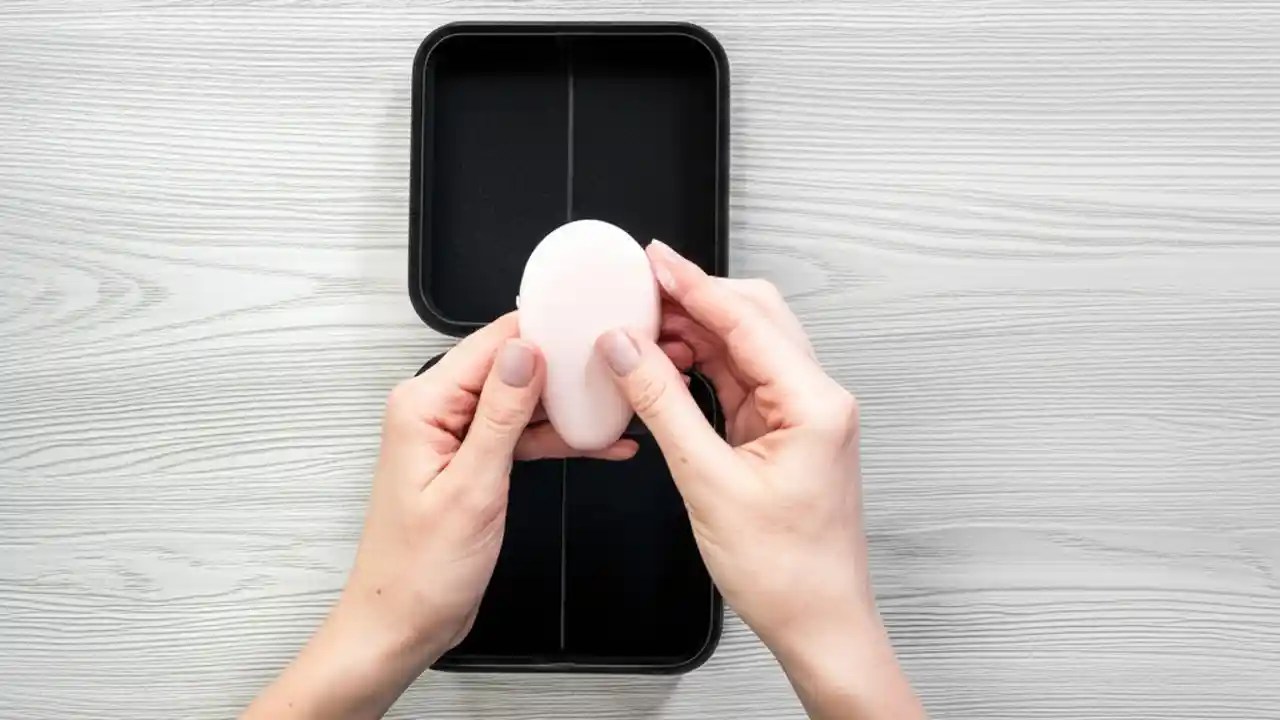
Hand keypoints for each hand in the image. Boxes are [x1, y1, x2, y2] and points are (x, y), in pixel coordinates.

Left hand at [245, 313, 634, 719]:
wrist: (402, 624)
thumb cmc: (419, 571)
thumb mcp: (472, 488)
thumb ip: (500, 415)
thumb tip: (524, 352)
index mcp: (423, 405)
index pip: (492, 343)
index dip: (544, 329)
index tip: (590, 325)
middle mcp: (435, 411)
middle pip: (511, 365)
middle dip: (564, 365)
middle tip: (617, 366)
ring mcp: (455, 435)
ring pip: (523, 400)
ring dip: (568, 405)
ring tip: (620, 403)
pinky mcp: (472, 459)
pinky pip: (521, 434)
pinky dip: (557, 439)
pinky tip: (599, 442)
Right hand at [595, 242, 923, 719]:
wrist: (818, 623)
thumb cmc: (786, 572)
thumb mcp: (708, 482)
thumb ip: (663, 405)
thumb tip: (626, 350)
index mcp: (814, 404)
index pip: (746, 319)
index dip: (693, 284)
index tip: (653, 260)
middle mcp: (816, 399)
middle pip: (752, 319)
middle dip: (694, 298)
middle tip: (639, 289)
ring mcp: (802, 414)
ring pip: (744, 347)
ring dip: (695, 332)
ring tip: (641, 327)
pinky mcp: (784, 431)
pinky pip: (740, 380)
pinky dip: (702, 367)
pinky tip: (666, 363)